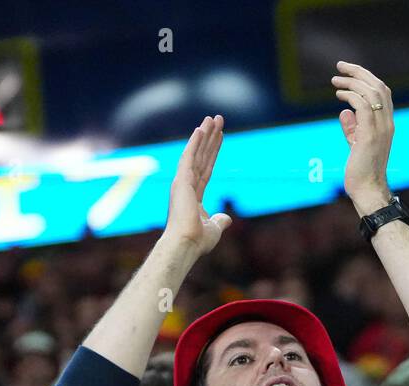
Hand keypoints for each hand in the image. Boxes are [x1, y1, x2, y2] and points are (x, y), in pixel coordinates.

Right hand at [163, 114, 231, 257]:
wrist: (187, 243)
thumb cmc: (198, 241)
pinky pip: (189, 156)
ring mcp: (183, 182)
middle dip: (210, 137)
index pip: (207, 168)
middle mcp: (186, 186)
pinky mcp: (181, 180)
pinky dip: (194, 142)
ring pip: (196, 153)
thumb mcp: (214, 229)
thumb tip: (228, 218)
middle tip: (217, 119)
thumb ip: (220, 221)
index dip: (213, 152)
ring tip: (213, 118)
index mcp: (193, 197)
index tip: (220, 137)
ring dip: (205, 134)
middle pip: (202, 156)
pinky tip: (201, 129)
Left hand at [332, 60, 394, 214]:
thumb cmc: (362, 170)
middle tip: (340, 66)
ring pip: (372, 92)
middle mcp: (387, 123)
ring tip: (335, 81)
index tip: (349, 73)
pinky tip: (339, 96)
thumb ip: (352, 128)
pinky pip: (363, 106)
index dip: (366, 78)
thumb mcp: (356, 144)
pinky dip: (351, 96)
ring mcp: (381, 129)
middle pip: (378, 86)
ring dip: (352, 82)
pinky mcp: (370, 136)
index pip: (382, 91)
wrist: (368, 190)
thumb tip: (344, 112)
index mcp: (387, 123)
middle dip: (359, 72)